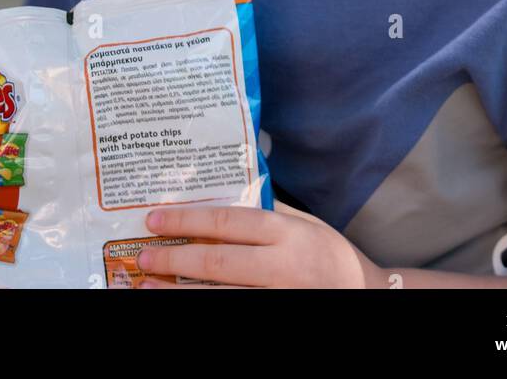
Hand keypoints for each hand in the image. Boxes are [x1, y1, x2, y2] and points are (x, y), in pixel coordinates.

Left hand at [134, 199, 383, 288]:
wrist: (364, 295)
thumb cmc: (327, 253)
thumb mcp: (302, 223)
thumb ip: (266, 209)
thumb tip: (220, 189)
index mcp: (286, 234)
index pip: (229, 221)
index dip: (188, 219)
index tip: (155, 218)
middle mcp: (281, 267)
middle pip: (218, 263)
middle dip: (174, 258)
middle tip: (142, 254)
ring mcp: (278, 297)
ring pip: (218, 298)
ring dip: (177, 292)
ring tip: (146, 284)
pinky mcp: (274, 316)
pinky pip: (231, 313)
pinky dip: (201, 307)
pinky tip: (178, 301)